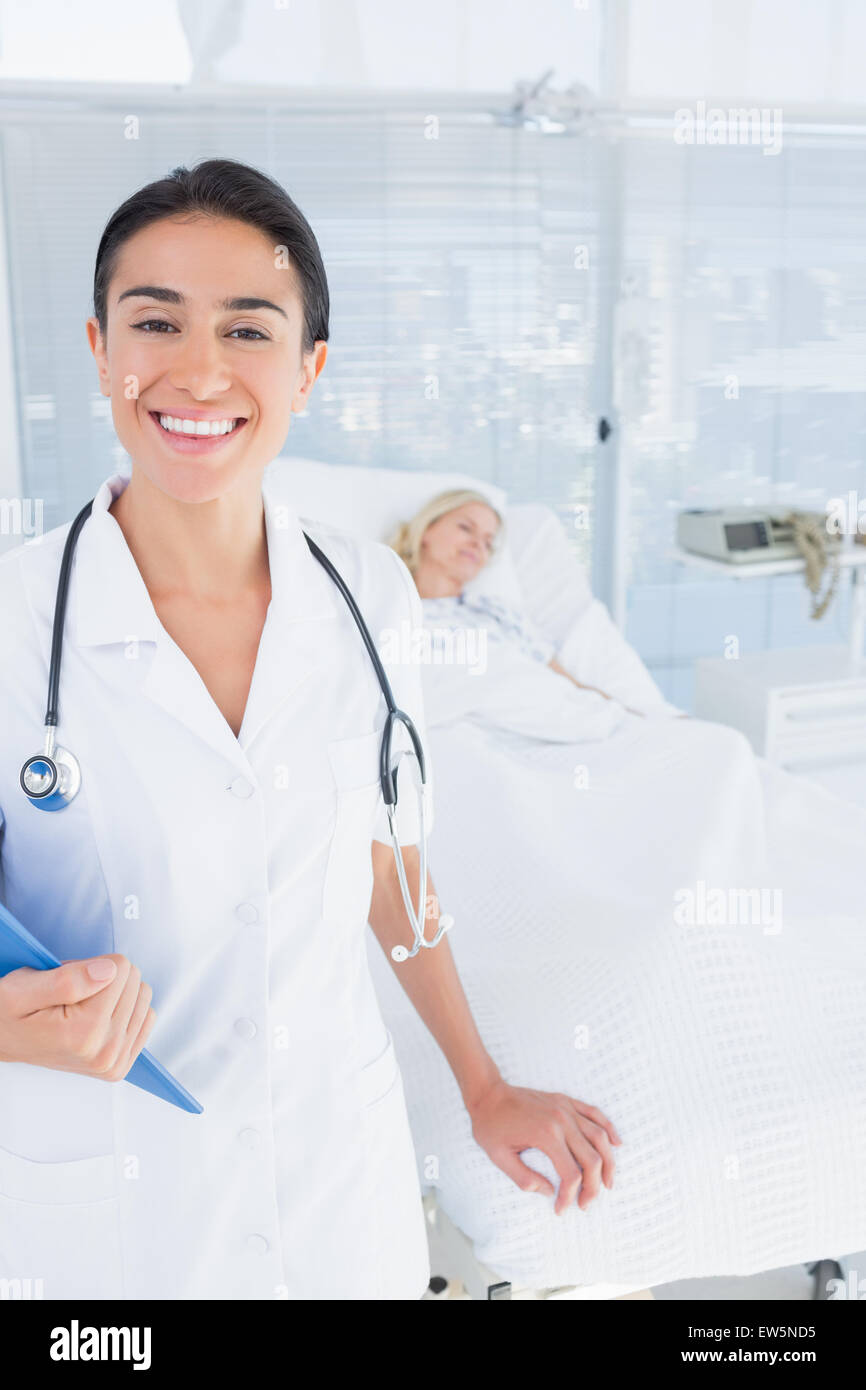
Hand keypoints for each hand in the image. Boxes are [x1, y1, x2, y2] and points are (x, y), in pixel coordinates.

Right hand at [0, 954, 155, 1080]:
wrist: (2, 1040)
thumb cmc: (9, 1013)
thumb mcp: (23, 988)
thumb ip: (67, 980)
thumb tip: (109, 971)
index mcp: (83, 1034)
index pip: (119, 968)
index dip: (90, 966)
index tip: (68, 981)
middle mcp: (103, 1052)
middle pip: (133, 980)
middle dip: (102, 978)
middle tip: (72, 994)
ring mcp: (113, 1062)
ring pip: (141, 994)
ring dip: (112, 993)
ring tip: (81, 1005)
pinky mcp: (119, 1064)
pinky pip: (146, 1016)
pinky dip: (123, 1009)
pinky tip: (97, 1016)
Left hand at [466, 1079, 621, 1213]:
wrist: (487, 1093)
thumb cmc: (490, 1125)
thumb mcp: (499, 1157)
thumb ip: (524, 1179)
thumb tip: (549, 1192)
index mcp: (545, 1135)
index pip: (570, 1174)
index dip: (569, 1197)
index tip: (560, 1208)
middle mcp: (561, 1120)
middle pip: (591, 1158)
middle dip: (593, 1186)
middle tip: (586, 1204)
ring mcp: (565, 1108)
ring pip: (599, 1137)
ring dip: (608, 1162)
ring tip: (608, 1183)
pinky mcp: (565, 1101)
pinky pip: (595, 1113)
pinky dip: (609, 1129)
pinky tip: (616, 1144)